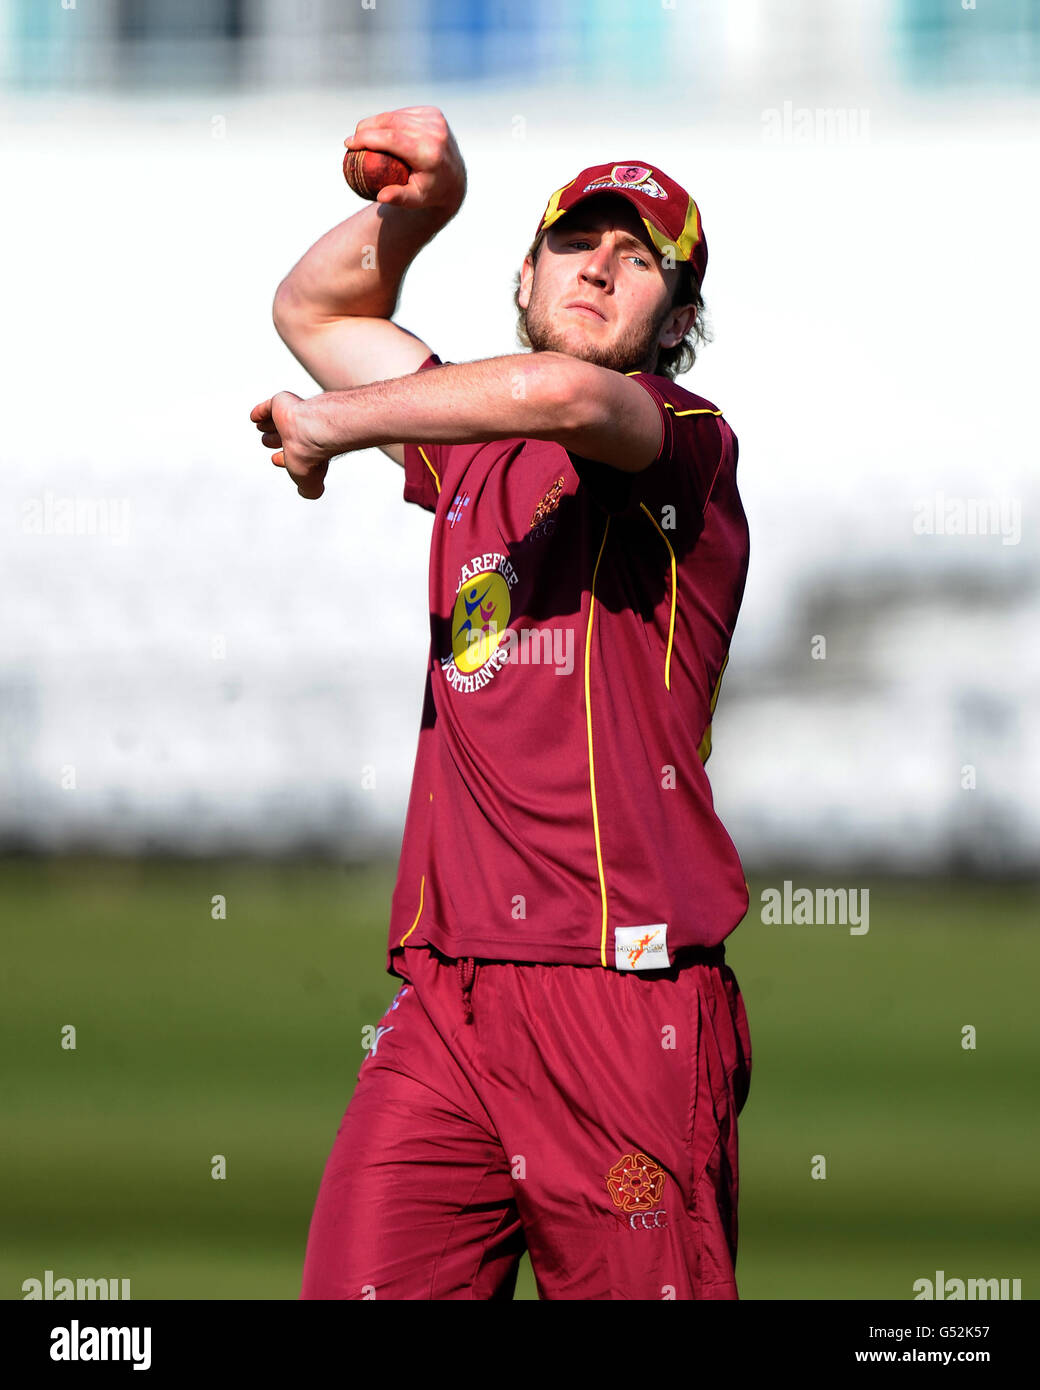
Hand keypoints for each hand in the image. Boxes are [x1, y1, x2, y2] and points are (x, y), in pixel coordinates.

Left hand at [249, 391, 329, 498]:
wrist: (313, 431)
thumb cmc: (311, 457)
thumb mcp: (310, 483)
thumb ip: (309, 491)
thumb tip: (304, 493)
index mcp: (308, 450)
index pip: (293, 454)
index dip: (283, 458)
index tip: (275, 459)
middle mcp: (301, 434)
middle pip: (284, 436)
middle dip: (275, 440)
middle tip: (268, 442)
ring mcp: (291, 418)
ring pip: (276, 421)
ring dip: (268, 425)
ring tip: (261, 427)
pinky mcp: (282, 403)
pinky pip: (268, 407)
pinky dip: (260, 412)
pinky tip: (254, 417)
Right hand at [343, 105, 465, 215]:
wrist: (454, 180)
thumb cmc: (429, 193)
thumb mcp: (415, 200)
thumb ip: (399, 198)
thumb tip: (381, 197)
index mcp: (430, 153)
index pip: (392, 139)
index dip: (368, 138)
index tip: (349, 142)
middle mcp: (435, 133)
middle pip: (391, 122)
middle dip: (366, 128)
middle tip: (351, 139)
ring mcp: (436, 120)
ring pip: (395, 115)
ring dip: (375, 123)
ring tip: (361, 135)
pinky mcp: (434, 113)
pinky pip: (404, 113)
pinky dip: (389, 120)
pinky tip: (380, 130)